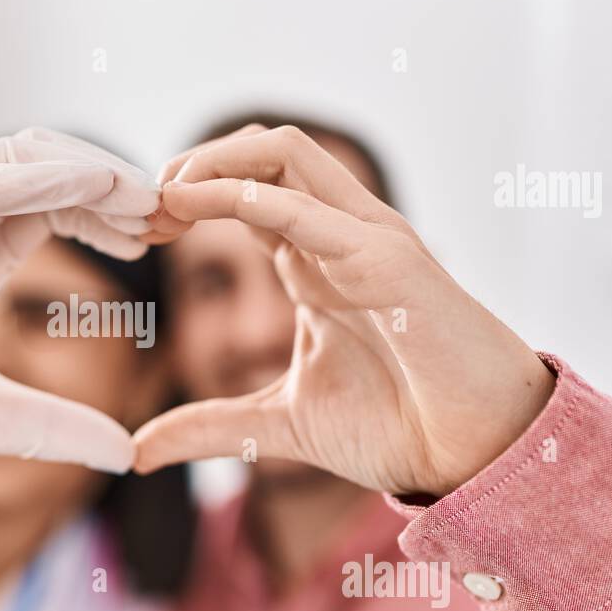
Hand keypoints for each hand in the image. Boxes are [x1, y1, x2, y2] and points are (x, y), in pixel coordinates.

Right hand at [0, 128, 156, 471]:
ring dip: (85, 170)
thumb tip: (126, 453)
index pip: (62, 207)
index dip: (117, 214)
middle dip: (116, 184)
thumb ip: (49, 426)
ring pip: (17, 158)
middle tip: (175, 211)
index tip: (168, 239)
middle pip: (52, 171)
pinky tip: (88, 188)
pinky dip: (31, 179)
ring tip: (142, 199)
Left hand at [134, 126, 553, 495]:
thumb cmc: (396, 425)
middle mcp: (336, 237)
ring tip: (164, 195)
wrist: (474, 455)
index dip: (185, 200)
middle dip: (191, 166)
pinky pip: (310, 209)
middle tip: (141, 208)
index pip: (243, 195)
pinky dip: (246, 197)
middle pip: (260, 156)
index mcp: (313, 263)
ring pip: (284, 155)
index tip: (138, 231)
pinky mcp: (389, 258)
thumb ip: (210, 426)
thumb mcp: (279, 423)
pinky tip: (198, 206)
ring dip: (213, 163)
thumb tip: (139, 449)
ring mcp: (365, 239)